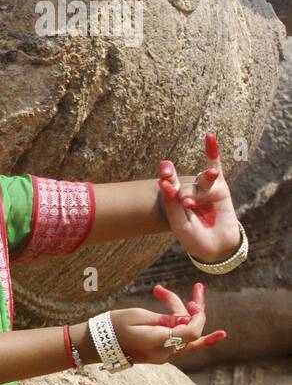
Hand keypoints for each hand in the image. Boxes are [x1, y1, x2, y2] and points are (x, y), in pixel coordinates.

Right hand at [105, 282, 225, 365]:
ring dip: (188, 318)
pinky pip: (182, 346)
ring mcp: (163, 357)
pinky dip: (194, 336)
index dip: (198, 315)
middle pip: (192, 334)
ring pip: (188, 338)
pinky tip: (217, 335)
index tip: (193, 300)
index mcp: (159, 343)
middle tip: (198, 288)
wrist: (95, 344)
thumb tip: (187, 319)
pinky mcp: (160, 355)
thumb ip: (165, 319)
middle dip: (196, 311)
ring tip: (172, 295)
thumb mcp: (137, 316)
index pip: (191, 331)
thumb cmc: (113, 326)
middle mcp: (165, 354)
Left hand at [158, 132, 242, 263]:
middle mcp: (187, 191)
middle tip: (185, 201)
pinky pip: (216, 166)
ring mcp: (203, 189)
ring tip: (199, 197)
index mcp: (173, 200)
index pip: (167, 185)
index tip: (164, 180)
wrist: (217, 247)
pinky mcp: (220, 188)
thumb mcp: (180, 225)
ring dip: (201, 188)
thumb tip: (164, 183)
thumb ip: (172, 206)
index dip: (166, 180)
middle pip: (184, 185)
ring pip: (201, 184)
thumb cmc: (194, 238)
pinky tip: (209, 137)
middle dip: (184, 191)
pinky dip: (212, 152)